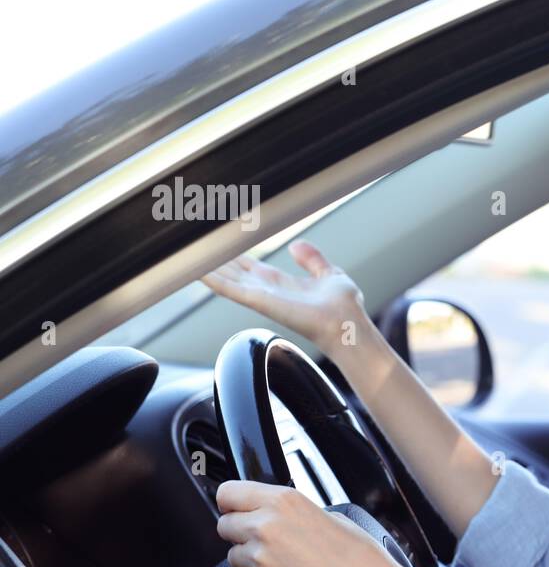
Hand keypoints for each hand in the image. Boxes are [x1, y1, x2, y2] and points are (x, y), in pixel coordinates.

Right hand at [201, 240, 366, 358]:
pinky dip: (212, 278)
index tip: (219, 242)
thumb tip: (295, 245)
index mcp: (280, 283)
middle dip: (213, 259)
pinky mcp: (260, 302)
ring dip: (205, 267)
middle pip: (231, 272)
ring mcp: (261, 297)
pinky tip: (195, 269)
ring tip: (183, 253)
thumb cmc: (344, 307)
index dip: (233, 254)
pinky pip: (230, 288)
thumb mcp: (329, 274)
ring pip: (224, 279)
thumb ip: (312, 259)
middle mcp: (267, 290)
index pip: (248, 266)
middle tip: (192, 243)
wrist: (348, 325)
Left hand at [216, 480, 406, 566]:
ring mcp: (261, 559)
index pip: (229, 493)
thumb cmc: (360, 559)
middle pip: (224, 525)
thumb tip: (280, 517)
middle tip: (266, 541)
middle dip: (240, 533)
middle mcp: (267, 526)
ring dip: (252, 560)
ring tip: (286, 565)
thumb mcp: (332, 517)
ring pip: (234, 556)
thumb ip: (295, 514)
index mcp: (285, 502)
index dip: (232, 503)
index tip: (237, 509)